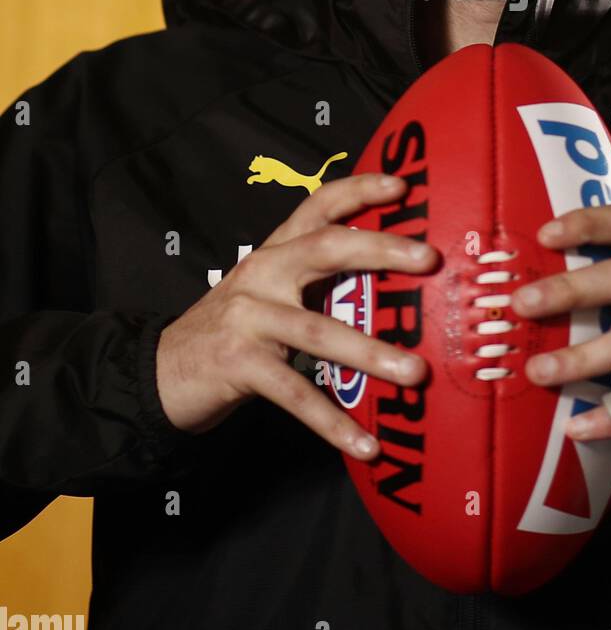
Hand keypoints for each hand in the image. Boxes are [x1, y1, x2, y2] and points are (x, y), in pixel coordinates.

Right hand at [155, 174, 437, 458]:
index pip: (318, 205)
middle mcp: (263, 273)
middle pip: (326, 248)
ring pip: (318, 330)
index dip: (359, 190)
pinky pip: (294, 394)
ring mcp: (248, 317)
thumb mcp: (271, 291)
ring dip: (370, 352)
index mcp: (276, 251)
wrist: (160, 371)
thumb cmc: (234, 331)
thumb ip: (318, 280)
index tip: (401, 185)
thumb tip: (397, 290)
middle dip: (381, 249)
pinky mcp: (238, 363)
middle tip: (429, 258)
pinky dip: (331, 421)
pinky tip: (365, 444)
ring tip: (415, 372)